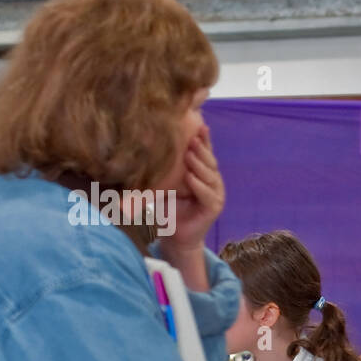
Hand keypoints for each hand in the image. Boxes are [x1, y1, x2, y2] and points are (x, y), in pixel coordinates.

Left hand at [166, 125, 224, 249]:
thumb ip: (164, 170)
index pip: (205, 153)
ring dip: (200, 164)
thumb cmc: (169, 209)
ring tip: (189, 153)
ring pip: (210, 176)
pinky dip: (199, 186)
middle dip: (202, 148)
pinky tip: (190, 178)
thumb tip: (145, 146)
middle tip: (192, 136)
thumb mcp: (164, 185)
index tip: (199, 124)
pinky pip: (207, 194)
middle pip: (210, 161)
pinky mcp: (214, 208)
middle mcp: (213, 181)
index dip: (204, 139)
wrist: (175, 236)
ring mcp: (216, 194)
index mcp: (203, 173)